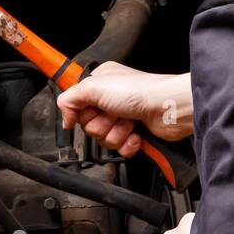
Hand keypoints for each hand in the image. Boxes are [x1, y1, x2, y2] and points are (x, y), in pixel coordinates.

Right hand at [56, 63, 192, 157]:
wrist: (169, 108)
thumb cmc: (141, 91)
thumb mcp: (94, 86)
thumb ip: (69, 99)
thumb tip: (65, 119)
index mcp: (100, 84)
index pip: (77, 106)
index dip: (82, 112)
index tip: (90, 109)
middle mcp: (111, 100)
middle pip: (89, 125)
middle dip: (102, 124)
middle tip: (114, 114)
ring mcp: (123, 118)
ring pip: (104, 139)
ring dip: (116, 134)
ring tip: (128, 123)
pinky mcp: (134, 134)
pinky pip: (120, 149)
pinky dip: (128, 144)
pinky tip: (136, 134)